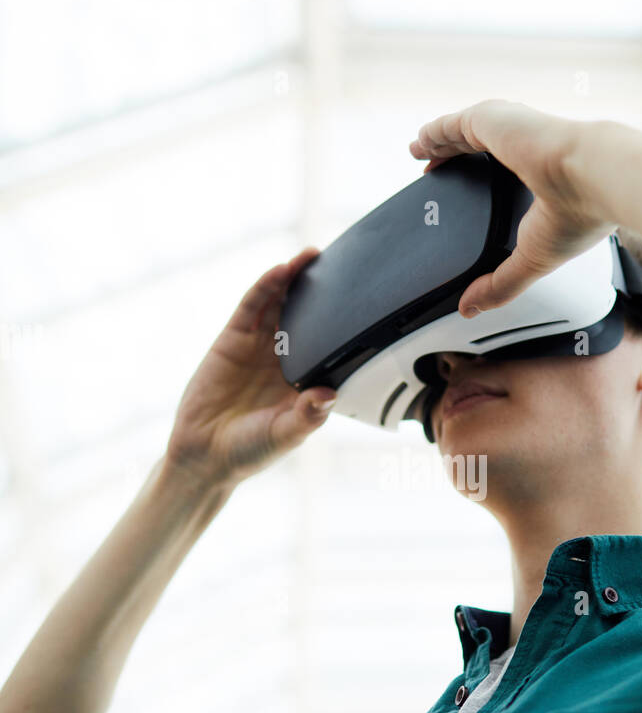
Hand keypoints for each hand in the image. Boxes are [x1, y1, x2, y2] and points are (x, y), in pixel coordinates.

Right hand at [165, 248, 336, 489]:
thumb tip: (328, 394)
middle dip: (321, 290)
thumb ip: (308, 416)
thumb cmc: (250, 451)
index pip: (329, 342)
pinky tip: (279, 272)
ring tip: (311, 256)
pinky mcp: (233, 339)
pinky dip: (265, 288)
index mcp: (304, 379)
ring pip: (280, 304)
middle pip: (307, 315)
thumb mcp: (285, 435)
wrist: (204, 456)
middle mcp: (284, 358)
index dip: (343, 322)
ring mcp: (258, 346)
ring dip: (294, 280)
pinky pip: (251, 308)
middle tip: (342, 263)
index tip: (365, 300)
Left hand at [409, 100, 641, 314]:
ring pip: (464, 136)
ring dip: (441, 143)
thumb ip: (499, 284)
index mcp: (543, 177)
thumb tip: (470, 308)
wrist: (592, 178)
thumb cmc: (579, 214)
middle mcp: (525, 150)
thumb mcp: (531, 259)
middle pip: (481, 152)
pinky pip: (452, 125)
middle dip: (456, 159)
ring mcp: (508, 132)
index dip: (480, 184)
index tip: (461, 197)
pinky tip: (419, 143)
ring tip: (419, 150)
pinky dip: (435, 134)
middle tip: (433, 174)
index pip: (505, 176)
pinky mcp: (492, 120)